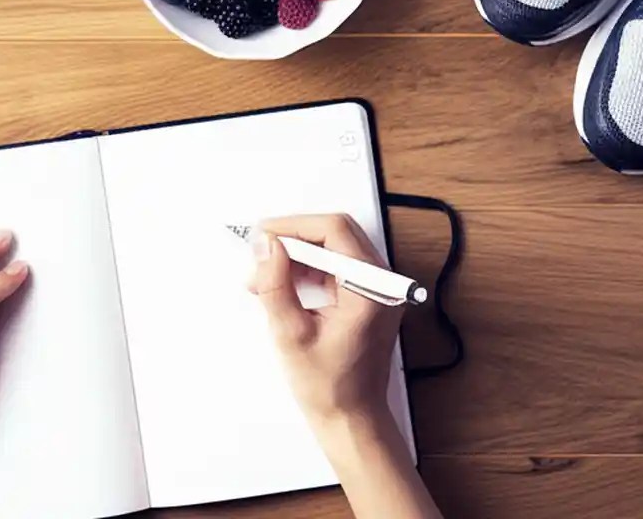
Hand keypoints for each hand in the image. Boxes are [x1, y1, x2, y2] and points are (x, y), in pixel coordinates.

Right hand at [248, 214, 402, 426]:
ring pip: (334, 248)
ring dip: (297, 256)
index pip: (334, 231)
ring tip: (264, 277)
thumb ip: (275, 284)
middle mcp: (382, 283)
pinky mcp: (368, 296)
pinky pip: (336, 267)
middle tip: (259, 254)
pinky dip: (307, 270)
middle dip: (293, 240)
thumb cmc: (329, 386)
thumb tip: (265, 245)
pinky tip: (281, 286)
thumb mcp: (290, 334)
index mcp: (371, 289)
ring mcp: (378, 289)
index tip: (262, 236)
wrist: (351, 417)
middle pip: (335, 234)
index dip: (293, 226)